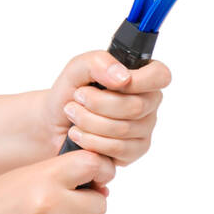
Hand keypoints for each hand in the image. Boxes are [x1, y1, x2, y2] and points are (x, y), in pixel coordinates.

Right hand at [0, 150, 114, 213]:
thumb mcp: (28, 176)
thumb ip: (64, 178)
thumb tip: (104, 190)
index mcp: (45, 177)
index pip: (93, 165)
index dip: (100, 169)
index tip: (97, 176)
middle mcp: (50, 205)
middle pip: (99, 205)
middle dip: (88, 204)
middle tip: (68, 204)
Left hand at [42, 50, 170, 166]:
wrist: (54, 122)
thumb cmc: (71, 92)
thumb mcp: (77, 68)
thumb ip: (99, 62)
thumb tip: (123, 78)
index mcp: (142, 76)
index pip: (160, 75)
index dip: (138, 81)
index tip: (110, 84)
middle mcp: (148, 102)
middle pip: (136, 106)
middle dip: (97, 103)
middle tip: (77, 97)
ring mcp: (144, 129)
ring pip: (124, 129)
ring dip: (89, 121)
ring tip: (73, 113)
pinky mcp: (134, 151)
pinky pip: (118, 149)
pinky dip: (90, 140)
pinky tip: (78, 133)